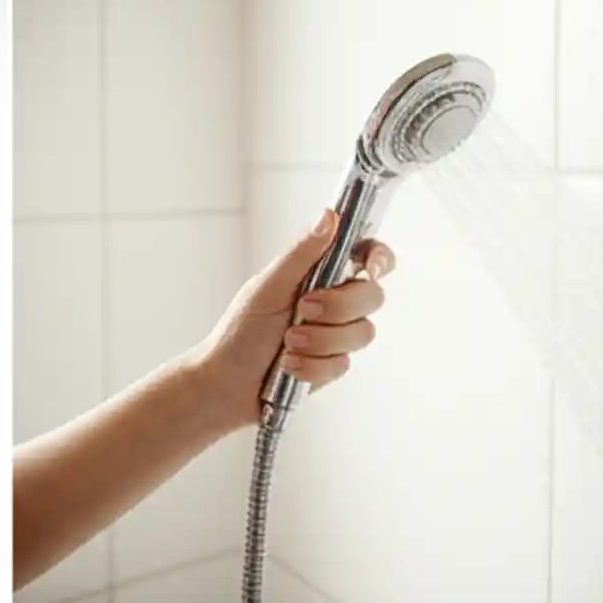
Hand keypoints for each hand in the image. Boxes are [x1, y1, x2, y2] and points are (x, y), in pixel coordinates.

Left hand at [182, 209, 394, 430]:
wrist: (224, 386)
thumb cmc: (238, 333)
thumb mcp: (268, 287)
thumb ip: (302, 254)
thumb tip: (329, 215)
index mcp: (316, 274)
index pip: (366, 256)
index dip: (378, 258)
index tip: (370, 268)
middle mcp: (331, 302)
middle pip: (372, 295)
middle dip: (339, 306)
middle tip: (303, 309)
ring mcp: (334, 335)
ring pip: (362, 333)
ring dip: (320, 340)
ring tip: (287, 344)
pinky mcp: (331, 366)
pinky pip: (343, 364)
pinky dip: (312, 366)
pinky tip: (287, 367)